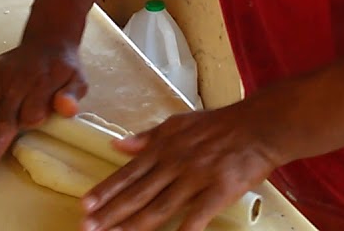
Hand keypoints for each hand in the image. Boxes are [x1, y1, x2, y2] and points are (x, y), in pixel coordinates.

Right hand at [0, 38, 87, 177]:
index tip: (23, 137)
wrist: (47, 42)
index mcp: (41, 84)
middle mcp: (16, 82)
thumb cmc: (62, 69)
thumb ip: (73, 94)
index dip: (29, 122)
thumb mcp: (78, 79)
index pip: (32, 111)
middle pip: (3, 118)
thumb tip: (67, 108)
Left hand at [80, 103, 284, 230]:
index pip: (128, 173)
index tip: (85, 205)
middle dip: (110, 213)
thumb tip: (117, 145)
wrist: (258, 126)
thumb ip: (147, 137)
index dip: (105, 191)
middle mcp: (174, 163)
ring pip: (159, 207)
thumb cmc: (219, 125)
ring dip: (134, 225)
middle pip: (137, 193)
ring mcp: (195, 178)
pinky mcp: (218, 191)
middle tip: (88, 227)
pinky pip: (196, 216)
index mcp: (163, 147)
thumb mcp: (178, 123)